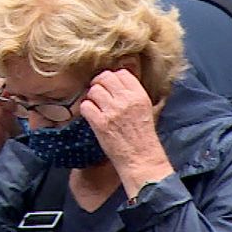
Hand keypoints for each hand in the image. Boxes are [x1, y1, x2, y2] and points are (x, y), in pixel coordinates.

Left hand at [80, 69, 172, 197]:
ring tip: (94, 105)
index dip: (112, 77)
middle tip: (97, 92)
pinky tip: (90, 114)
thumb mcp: (146, 110)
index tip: (109, 85)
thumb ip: (133, 96)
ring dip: (91, 96)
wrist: (140, 157)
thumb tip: (119, 84)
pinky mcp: (100, 122)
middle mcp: (125, 100)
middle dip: (98, 83)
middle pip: (105, 78)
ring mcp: (112, 110)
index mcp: (139, 95)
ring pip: (93, 90)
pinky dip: (85, 108)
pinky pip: (85, 106)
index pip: (121, 74)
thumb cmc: (142, 137)